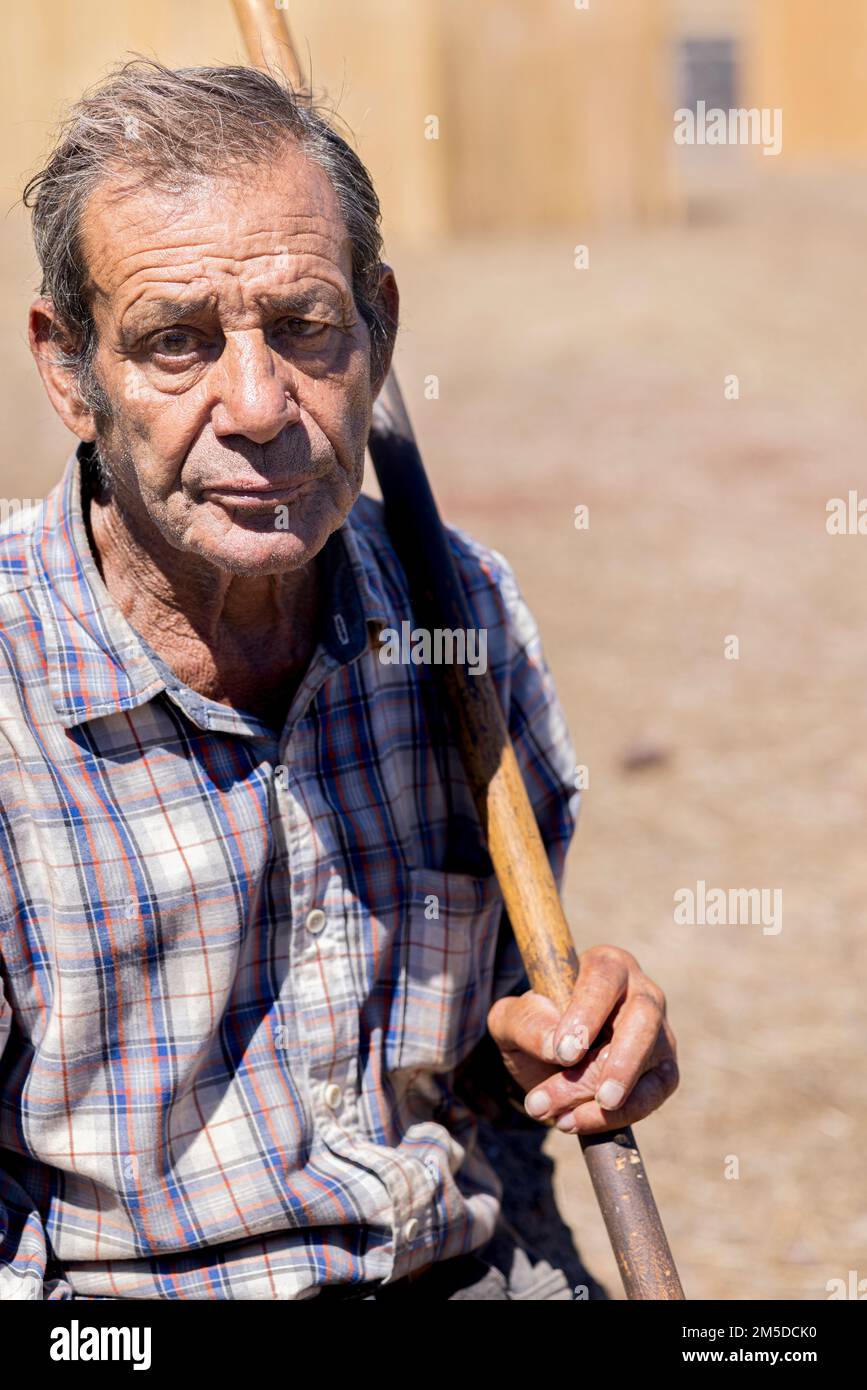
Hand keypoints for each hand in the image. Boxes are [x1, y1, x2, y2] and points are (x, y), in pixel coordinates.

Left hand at [486, 945, 678, 1134]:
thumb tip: (554, 1046)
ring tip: (566, 1119)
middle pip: (643, 1017)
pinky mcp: (663, 1071)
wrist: (546, 1061)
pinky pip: (654, 1094)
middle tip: (598, 1096)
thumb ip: (526, 1022)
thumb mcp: (511, 1019)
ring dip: (615, 1099)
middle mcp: (640, 993)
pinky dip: (619, 1116)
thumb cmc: (535, 1026)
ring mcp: (658, 1032)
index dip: (587, 1013)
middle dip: (620, 1061)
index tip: (564, 1052)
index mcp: (606, 966)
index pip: (604, 978)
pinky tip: (577, 1122)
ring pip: (653, 1060)